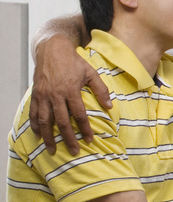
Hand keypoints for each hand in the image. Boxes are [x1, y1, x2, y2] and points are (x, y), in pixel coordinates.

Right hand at [30, 35, 111, 154]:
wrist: (52, 50)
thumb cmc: (74, 62)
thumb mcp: (91, 73)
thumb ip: (101, 90)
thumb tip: (110, 107)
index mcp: (70, 90)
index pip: (79, 115)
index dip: (85, 129)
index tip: (90, 140)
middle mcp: (55, 94)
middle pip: (61, 122)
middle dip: (68, 138)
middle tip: (74, 151)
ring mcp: (43, 95)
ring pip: (45, 120)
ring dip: (48, 137)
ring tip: (52, 150)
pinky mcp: (35, 94)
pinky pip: (34, 113)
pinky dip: (35, 125)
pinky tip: (38, 135)